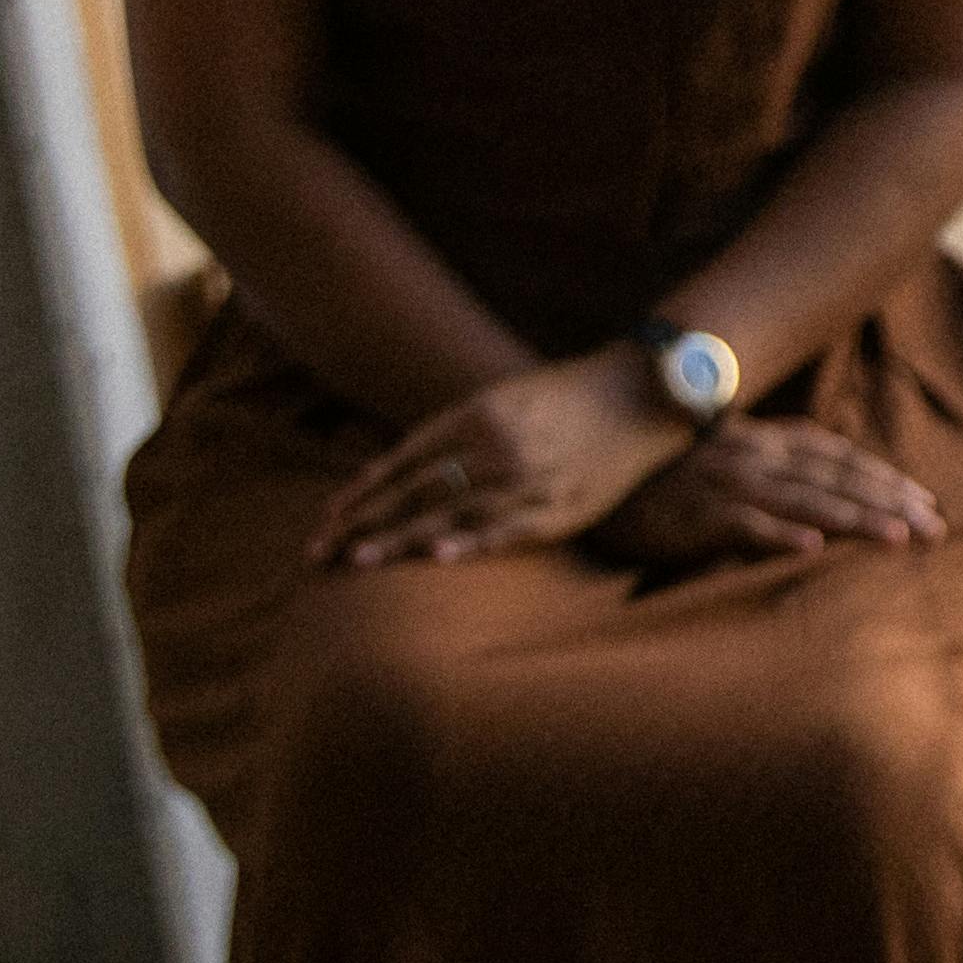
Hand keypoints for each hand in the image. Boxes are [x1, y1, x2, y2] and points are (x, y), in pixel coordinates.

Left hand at [316, 350, 694, 571]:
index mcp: (477, 415)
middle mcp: (496, 446)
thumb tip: (385, 469)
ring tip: (356, 564)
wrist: (641, 398)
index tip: (326, 520)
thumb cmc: (564, 400)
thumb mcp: (500, 401)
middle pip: (417, 492)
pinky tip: (435, 558)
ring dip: (398, 541)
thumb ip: (448, 434)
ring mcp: (528, 479)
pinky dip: (469, 544)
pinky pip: (506, 531)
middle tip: (320, 553)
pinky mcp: (560, 508)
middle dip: (364, 523)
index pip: (404, 464)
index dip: (362, 494)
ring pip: (451, 514)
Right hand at [588, 414, 952, 573]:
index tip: (928, 503)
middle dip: (891, 503)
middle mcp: (755, 456)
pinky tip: (810, 551)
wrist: (592, 468)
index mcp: (766, 441)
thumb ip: (773, 470)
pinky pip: (741, 526)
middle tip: (938, 529)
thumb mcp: (727, 460)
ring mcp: (726, 483)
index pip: (840, 458)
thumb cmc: (664, 474)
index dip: (886, 479)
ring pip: (803, 502)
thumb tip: (824, 497)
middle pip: (837, 480)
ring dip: (854, 520)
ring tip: (897, 540)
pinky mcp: (693, 515)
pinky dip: (777, 536)